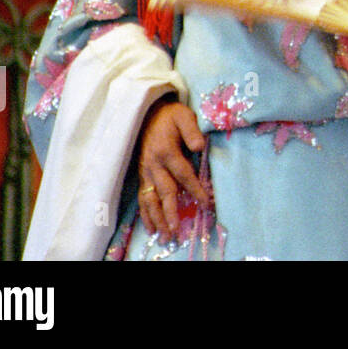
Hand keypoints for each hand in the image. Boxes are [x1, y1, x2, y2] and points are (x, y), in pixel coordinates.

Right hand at [137, 95, 210, 241]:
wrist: (147, 113)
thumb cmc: (170, 116)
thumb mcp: (183, 115)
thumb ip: (192, 130)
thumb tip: (200, 146)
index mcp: (166, 150)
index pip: (183, 174)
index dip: (195, 189)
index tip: (206, 203)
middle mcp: (154, 164)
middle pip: (164, 192)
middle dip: (170, 213)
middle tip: (176, 231)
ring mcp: (145, 171)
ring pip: (151, 199)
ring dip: (157, 219)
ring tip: (165, 236)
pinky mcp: (141, 175)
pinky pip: (142, 198)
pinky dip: (146, 214)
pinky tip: (151, 228)